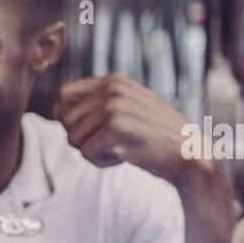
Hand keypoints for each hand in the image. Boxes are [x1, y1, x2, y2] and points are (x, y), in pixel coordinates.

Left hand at [53, 73, 192, 181]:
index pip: (64, 94)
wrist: (189, 154)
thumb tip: (54, 109)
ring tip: (120, 147)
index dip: (69, 116)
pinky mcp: (116, 128)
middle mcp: (112, 88)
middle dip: (82, 137)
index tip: (94, 128)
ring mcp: (114, 106)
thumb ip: (93, 106)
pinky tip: (125, 156)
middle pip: (64, 119)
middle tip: (112, 141)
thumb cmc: (153, 136)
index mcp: (113, 80)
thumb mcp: (125, 110)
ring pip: (73, 138)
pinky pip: (86, 153)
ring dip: (92, 151)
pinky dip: (102, 162)